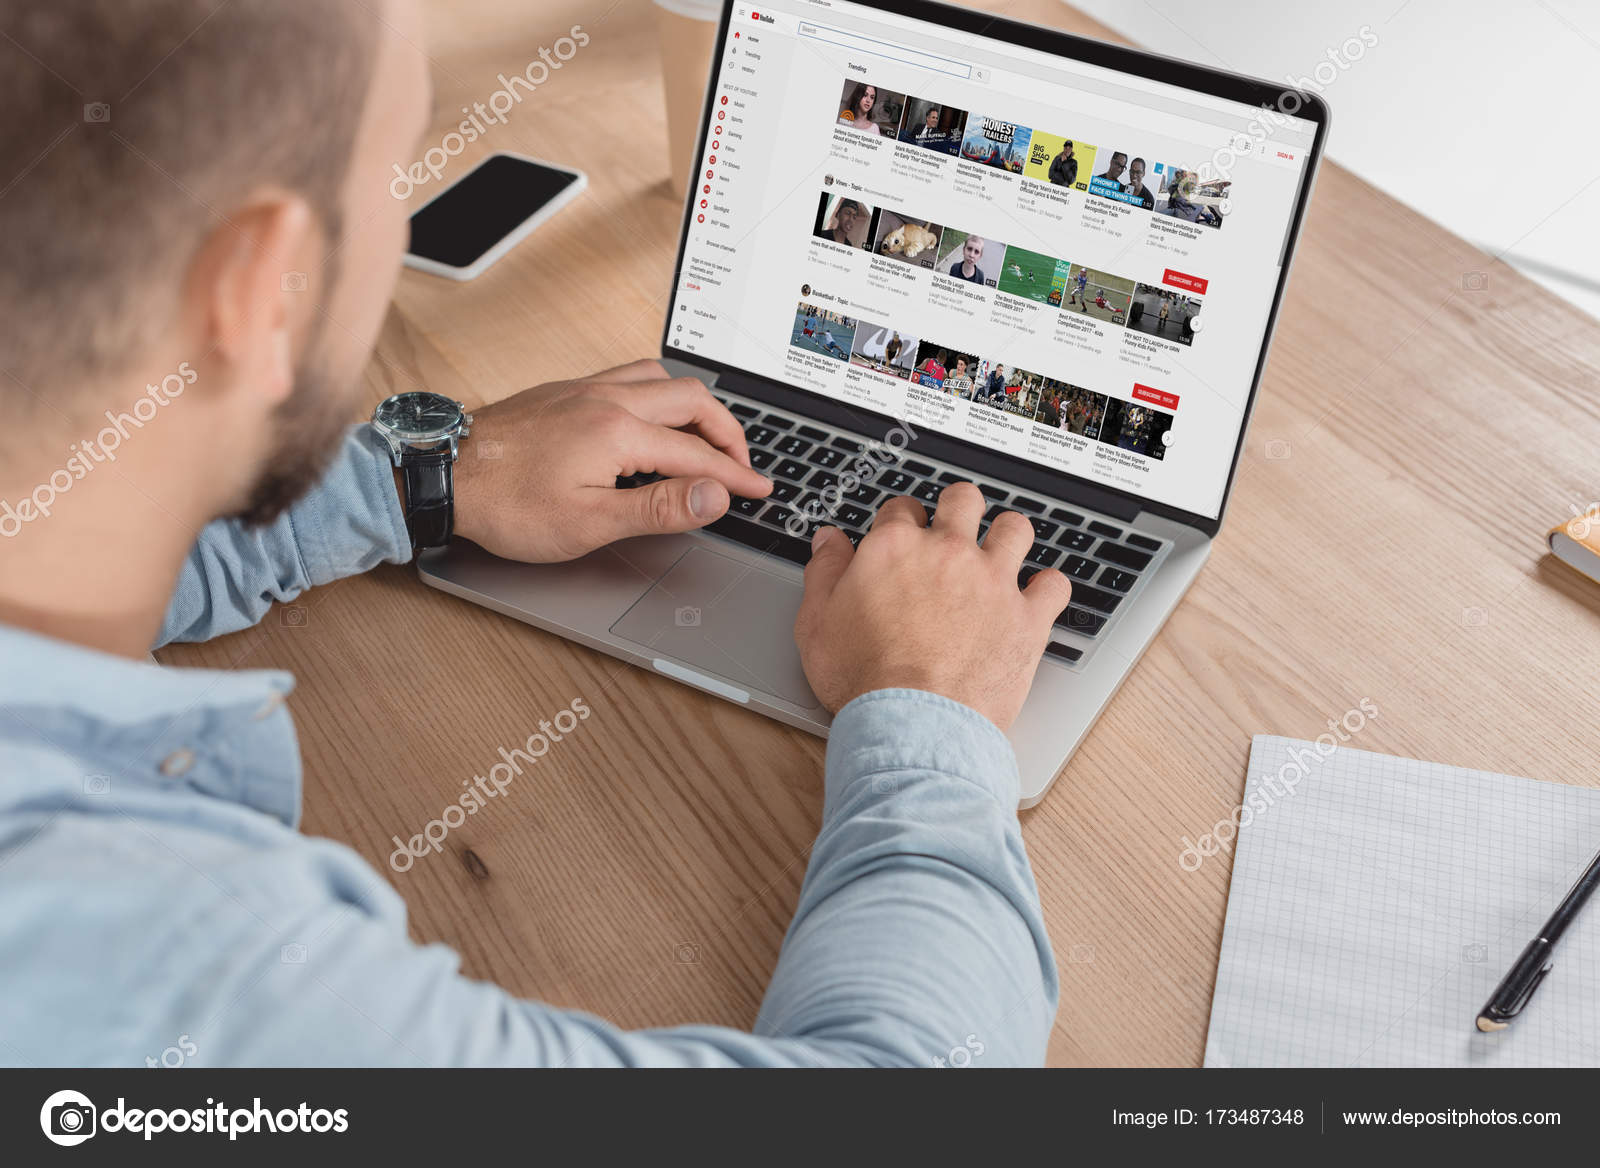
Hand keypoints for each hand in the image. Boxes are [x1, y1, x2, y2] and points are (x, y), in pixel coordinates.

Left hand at [448, 360, 770, 561]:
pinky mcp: (564, 391)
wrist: (443, 474)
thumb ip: (659, 507)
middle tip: (740, 464)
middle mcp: (606, 399)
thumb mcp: (589, 522)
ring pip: (660, 378)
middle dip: (726, 433)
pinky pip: (628, 376)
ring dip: (693, 406)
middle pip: (691, 400)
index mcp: (618, 431)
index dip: (735, 476)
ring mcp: (583, 390)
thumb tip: (713, 496)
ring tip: (704, 437)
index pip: (697, 454)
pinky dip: (657, 394)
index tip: (758, 491)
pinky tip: (650, 416)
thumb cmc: (505, 503)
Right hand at [793, 483, 1070, 729]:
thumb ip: (824, 572)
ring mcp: (993, 582)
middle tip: (955, 524)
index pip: (902, 509)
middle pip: (963, 500)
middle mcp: (948, 553)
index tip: (903, 534)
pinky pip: (1054, 585)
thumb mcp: (816, 624)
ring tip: (1002, 548)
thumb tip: (828, 541)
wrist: (913, 722)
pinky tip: (1038, 595)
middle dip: (958, 506)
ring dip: (1008, 534)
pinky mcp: (1026, 618)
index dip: (901, 520)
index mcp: (896, 549)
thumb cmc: (864, 681)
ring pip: (1015, 529)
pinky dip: (1048, 588)